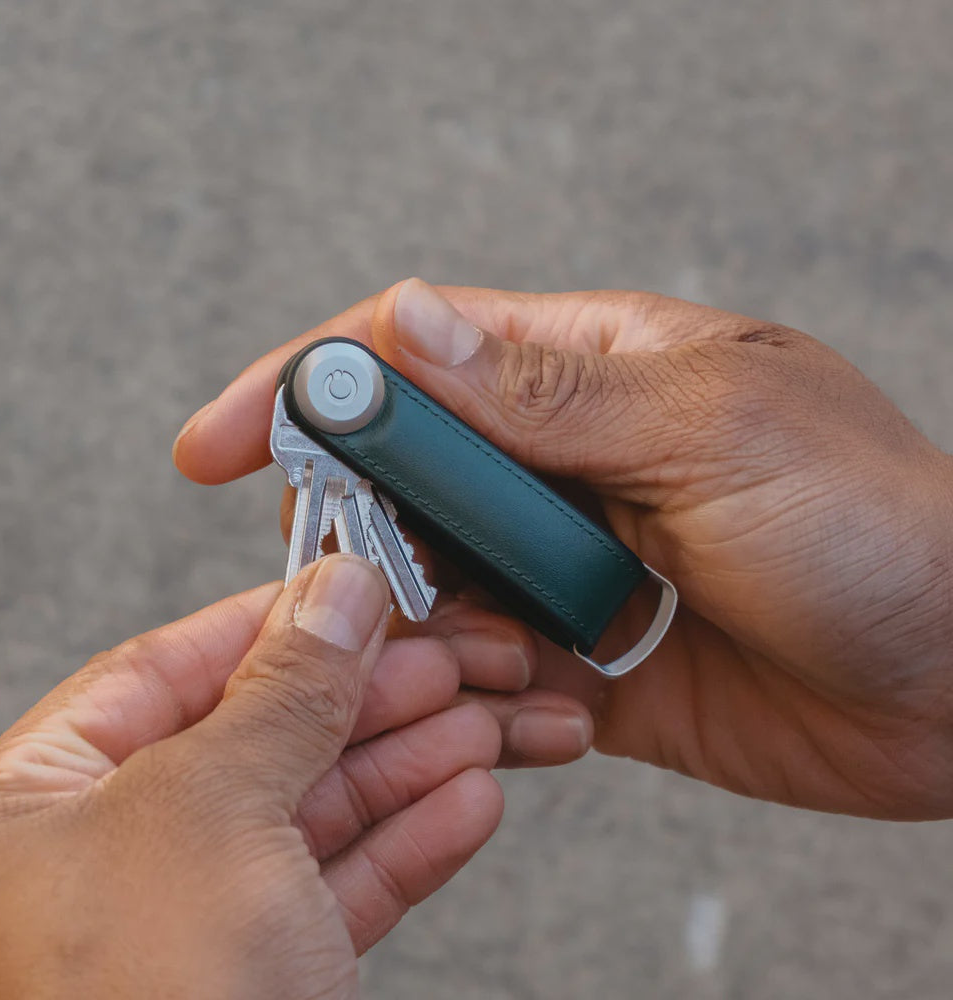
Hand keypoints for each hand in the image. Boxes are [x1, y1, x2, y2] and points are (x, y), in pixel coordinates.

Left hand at [0, 555, 523, 998]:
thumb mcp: (208, 810)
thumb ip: (282, 691)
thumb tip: (337, 589)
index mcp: (43, 795)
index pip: (183, 661)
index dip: (290, 618)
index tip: (375, 589)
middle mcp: (113, 852)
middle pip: (275, 730)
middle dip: (389, 691)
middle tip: (475, 656)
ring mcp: (194, 919)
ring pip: (326, 806)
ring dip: (423, 757)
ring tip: (501, 721)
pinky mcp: (264, 979)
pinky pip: (347, 885)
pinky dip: (416, 839)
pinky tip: (470, 797)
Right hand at [173, 280, 952, 819]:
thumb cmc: (868, 523)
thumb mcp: (710, 429)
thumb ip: (551, 394)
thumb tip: (408, 326)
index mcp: (593, 372)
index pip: (416, 357)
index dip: (307, 390)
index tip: (215, 445)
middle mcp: (570, 462)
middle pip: (409, 479)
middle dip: (355, 532)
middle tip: (329, 589)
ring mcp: (574, 563)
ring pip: (440, 585)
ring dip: (422, 629)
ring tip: (470, 659)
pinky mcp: (590, 659)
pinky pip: (495, 673)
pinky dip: (480, 697)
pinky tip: (517, 712)